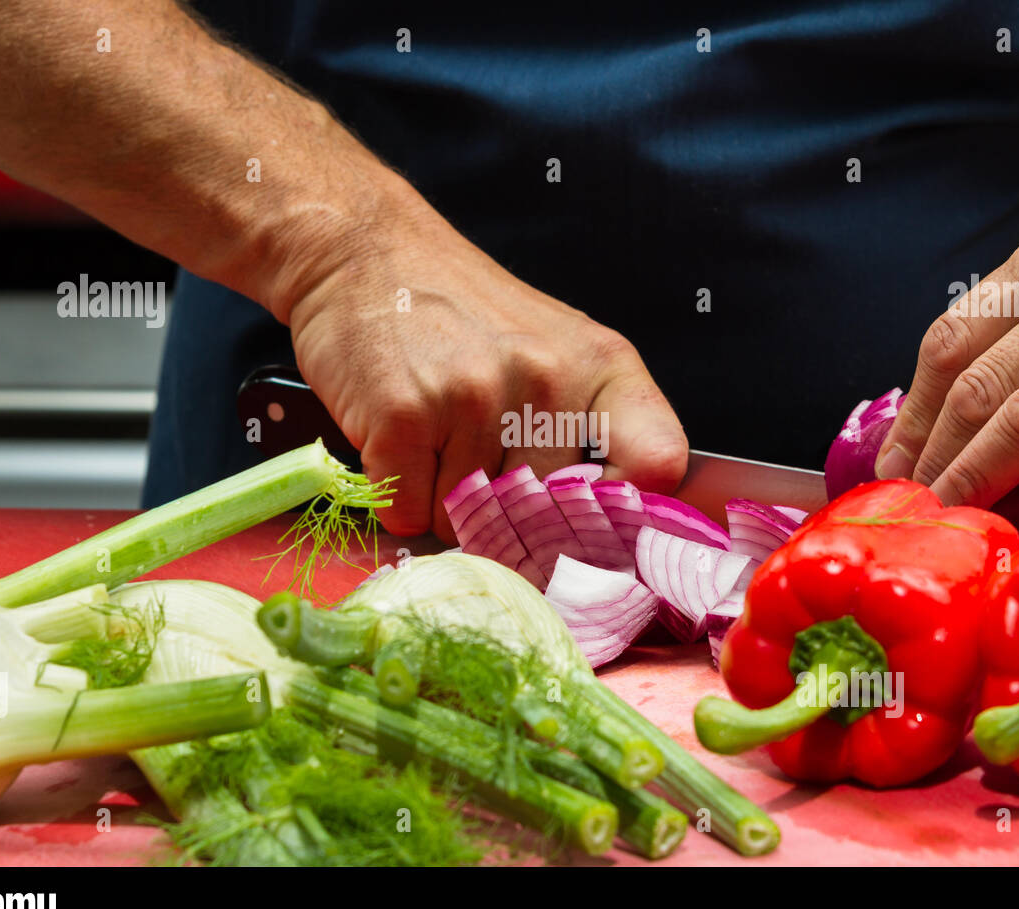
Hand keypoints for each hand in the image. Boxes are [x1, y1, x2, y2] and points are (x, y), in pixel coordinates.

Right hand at [286, 177, 688, 539]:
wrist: (361, 252)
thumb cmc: (459, 313)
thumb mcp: (555, 351)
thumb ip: (586, 433)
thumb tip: (589, 546)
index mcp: (602, 366)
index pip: (658, 464)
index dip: (632, 519)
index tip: (600, 535)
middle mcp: (548, 380)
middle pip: (545, 522)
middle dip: (507, 520)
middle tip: (475, 461)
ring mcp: (476, 396)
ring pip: (469, 523)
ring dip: (441, 502)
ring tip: (430, 430)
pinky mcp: (406, 415)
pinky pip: (409, 513)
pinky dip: (396, 494)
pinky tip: (395, 437)